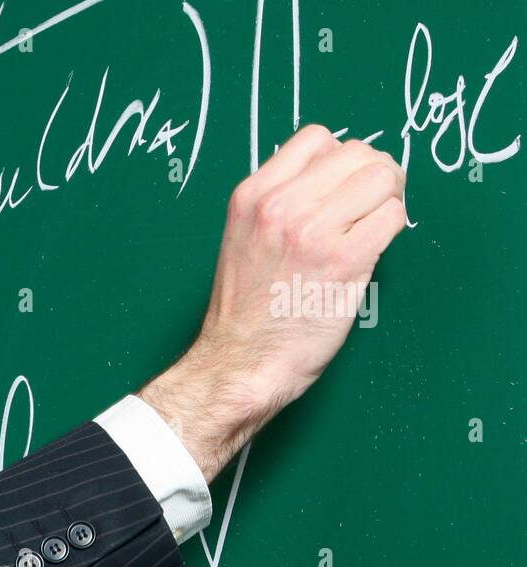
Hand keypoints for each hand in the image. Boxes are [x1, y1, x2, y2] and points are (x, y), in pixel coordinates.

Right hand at [138, 125, 407, 483]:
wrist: (240, 361)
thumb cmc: (246, 311)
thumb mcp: (243, 239)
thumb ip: (279, 205)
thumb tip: (336, 181)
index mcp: (252, 196)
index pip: (317, 138)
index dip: (338, 160)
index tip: (339, 190)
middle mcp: (280, 206)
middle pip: (357, 152)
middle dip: (372, 176)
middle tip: (367, 210)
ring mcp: (312, 231)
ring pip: (382, 178)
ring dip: (387, 201)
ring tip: (370, 230)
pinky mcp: (344, 260)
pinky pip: (393, 218)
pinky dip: (392, 231)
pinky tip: (371, 253)